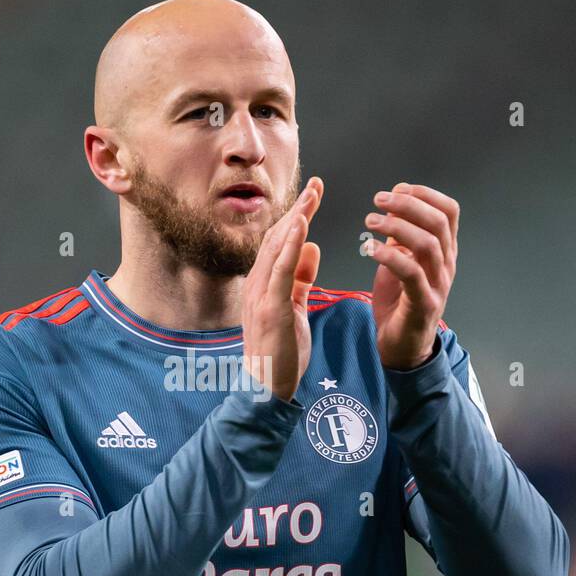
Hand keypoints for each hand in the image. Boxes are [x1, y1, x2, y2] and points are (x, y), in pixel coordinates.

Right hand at [242, 177, 323, 400]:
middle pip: (279, 238)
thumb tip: (312, 248)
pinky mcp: (270, 308)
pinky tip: (302, 226)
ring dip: (296, 219)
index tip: (314, 195)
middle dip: (299, 210)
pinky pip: (280, 270)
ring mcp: (261, 295)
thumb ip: (301, 278)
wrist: (266, 389)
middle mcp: (258, 284)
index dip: (298, 216)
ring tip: (312, 196)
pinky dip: (291, 245)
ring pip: (279, 248)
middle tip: (317, 186)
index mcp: (264, 284)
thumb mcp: (294, 308)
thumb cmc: (280, 354)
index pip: (282, 242)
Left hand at [363, 182, 458, 369]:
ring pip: (428, 244)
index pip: (449, 212)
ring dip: (396, 227)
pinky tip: (368, 248)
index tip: (398, 188)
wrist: (403, 347)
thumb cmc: (400, 302)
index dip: (425, 194)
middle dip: (408, 204)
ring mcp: (438, 285)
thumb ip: (400, 235)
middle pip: (438, 223)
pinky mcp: (424, 304)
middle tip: (378, 200)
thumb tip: (395, 200)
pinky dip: (389, 256)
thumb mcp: (399, 261)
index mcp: (444, 251)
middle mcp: (446, 265)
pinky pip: (411, 273)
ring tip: (369, 222)